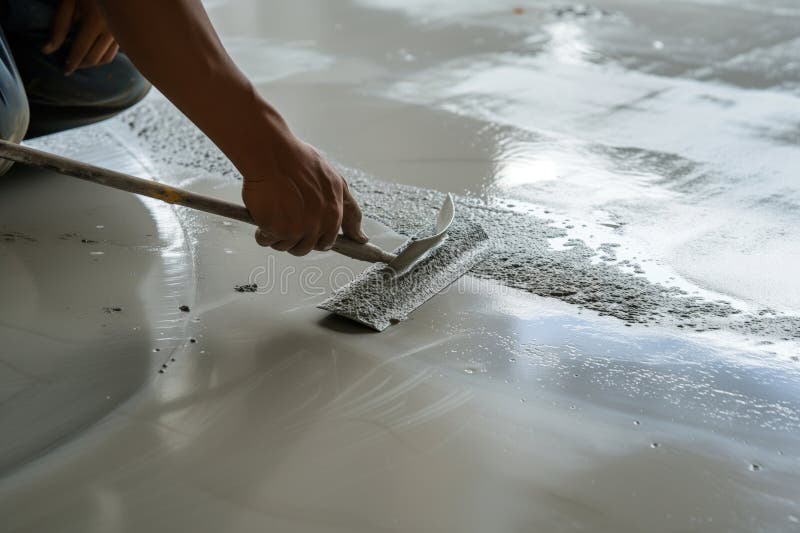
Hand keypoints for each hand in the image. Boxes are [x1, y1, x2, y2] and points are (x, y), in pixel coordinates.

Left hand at [42, 0, 119, 74]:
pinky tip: (95, 52)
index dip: (71, 62)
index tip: (65, 71)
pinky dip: (104, 56)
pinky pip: (115, 50)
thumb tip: (47, 50)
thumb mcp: (67, 0)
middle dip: (81, 65)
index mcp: (94, 20)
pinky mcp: (126, 31)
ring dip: (93, 63)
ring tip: (82, 61)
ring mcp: (121, 31)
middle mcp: (111, 29)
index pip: (81, 50)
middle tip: (71, 66)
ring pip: (108, 57)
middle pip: (95, 58)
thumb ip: (59, 25)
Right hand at [241, 128, 367, 256]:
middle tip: (284, 215)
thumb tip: (362, 239)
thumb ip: (350, 211)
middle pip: (304, 248)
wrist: (271, 153)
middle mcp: (318, 224)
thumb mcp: (335, 182)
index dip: (313, 237)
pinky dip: (260, 231)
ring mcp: (297, 229)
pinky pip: (264, 241)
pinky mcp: (276, 229)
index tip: (303, 228)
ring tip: (273, 211)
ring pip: (284, 246)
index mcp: (334, 214)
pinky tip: (261, 213)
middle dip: (293, 237)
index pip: (327, 242)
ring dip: (275, 234)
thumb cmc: (299, 162)